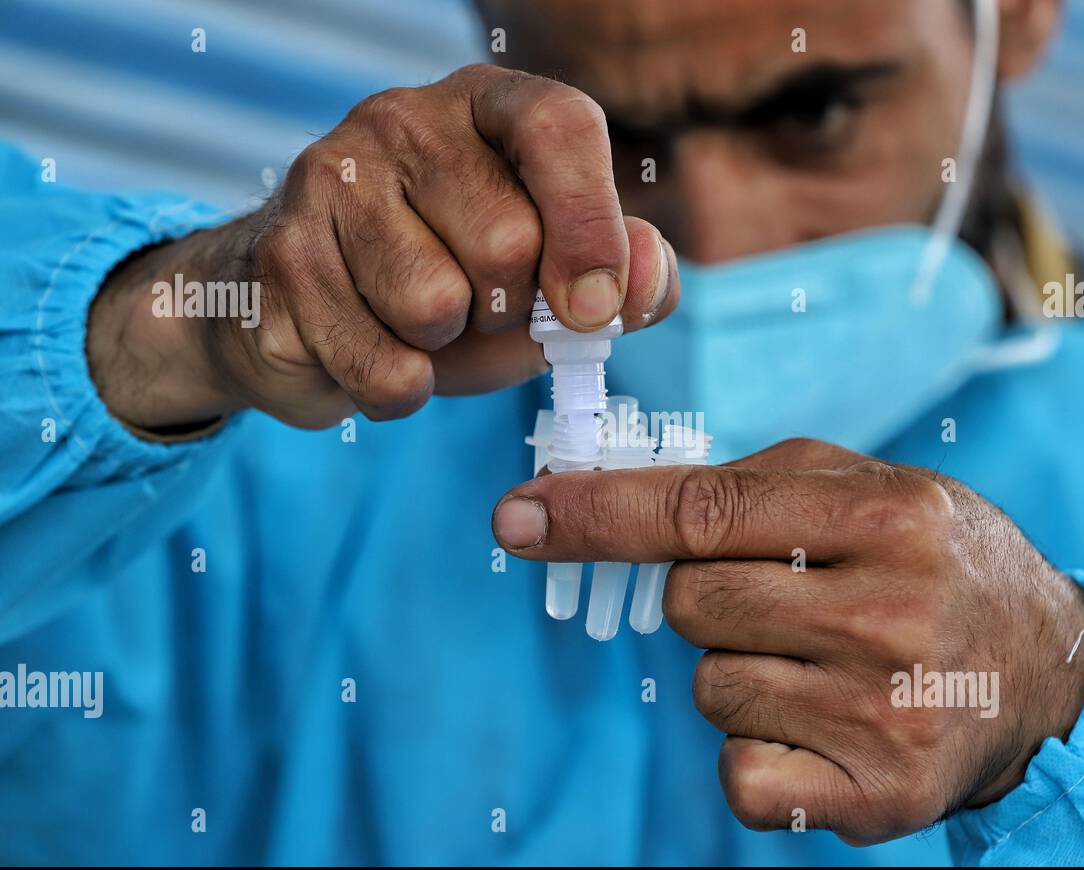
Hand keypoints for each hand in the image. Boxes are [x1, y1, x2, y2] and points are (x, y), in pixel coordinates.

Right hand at [87, 66, 678, 429]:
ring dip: (445, 350)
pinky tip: (375, 352)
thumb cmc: (449, 282)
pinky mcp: (280, 258)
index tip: (593, 309)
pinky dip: (398, 390)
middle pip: (505, 240)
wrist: (300, 310)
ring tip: (420, 325)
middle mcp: (401, 121)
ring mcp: (328, 180)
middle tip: (479, 310)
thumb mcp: (550, 278)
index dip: (591, 225)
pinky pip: (381, 367)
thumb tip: (647, 281)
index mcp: (487, 108)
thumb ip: (622, 280)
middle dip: (509, 311)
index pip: (558, 126)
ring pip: (434, 305)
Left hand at [492, 438, 1083, 844]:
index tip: (520, 516)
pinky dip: (757, 749)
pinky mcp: (879, 796)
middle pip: (691, 605)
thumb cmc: (941, 566)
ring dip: (741, 674)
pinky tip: (824, 726)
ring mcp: (887, 715)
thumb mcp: (878, 489)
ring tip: (824, 664)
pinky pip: (736, 773)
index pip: (703, 514)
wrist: (1050, 675)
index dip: (599, 514)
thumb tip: (611, 499)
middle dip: (709, 600)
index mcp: (890, 518)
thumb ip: (758, 485)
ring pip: (709, 690)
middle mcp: (894, 616)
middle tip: (786, 601)